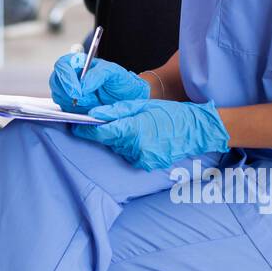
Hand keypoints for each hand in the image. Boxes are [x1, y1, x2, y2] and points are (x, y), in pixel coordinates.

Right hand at [49, 53, 152, 113]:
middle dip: (70, 94)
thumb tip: (82, 86)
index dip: (66, 78)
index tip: (76, 92)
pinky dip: (76, 112)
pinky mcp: (70, 106)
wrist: (129, 99)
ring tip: (94, 103)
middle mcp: (71, 77)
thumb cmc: (121, 82)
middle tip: (88, 101)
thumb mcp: (114, 72)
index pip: (62, 65)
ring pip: (59, 97)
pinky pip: (65, 109)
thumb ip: (98, 75)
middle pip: (56, 82)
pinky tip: (89, 110)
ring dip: (75, 104)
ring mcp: (69, 92)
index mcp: (79, 63)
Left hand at [75, 98, 229, 170]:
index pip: (102, 132)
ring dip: (119, 139)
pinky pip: (129, 154)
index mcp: (134, 130)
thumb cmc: (170, 114)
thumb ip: (117, 111)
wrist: (195, 130)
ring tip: (136, 127)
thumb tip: (95, 115)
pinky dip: (130, 146)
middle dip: (106, 131)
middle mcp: (136, 148)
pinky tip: (142, 138)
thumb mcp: (142, 105)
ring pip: (118, 148)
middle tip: (111, 121)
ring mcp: (142, 159)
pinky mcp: (146, 165)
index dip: (87, 130)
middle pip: (109, 140)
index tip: (76, 126)